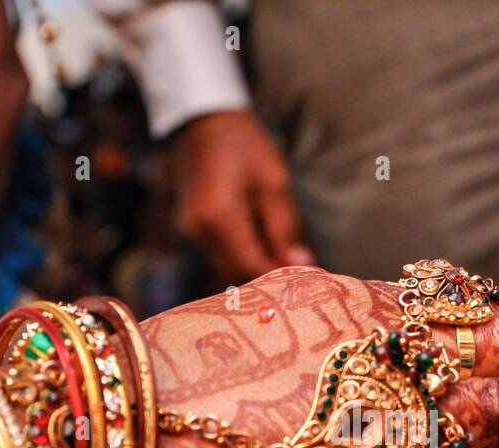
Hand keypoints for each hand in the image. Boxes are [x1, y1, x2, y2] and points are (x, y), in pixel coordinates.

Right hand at [173, 110, 312, 280]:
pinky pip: (221, 251)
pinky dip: (243, 251)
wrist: (203, 119)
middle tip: (299, 264)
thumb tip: (300, 264)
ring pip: (229, 264)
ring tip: (283, 247)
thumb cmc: (243, 144)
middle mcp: (199, 230)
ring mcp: (191, 230)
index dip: (281, 276)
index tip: (307, 277)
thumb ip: (285, 229)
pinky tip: (262, 235)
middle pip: (238, 272)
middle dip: (269, 273)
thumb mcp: (273, 183)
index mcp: (219, 218)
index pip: (253, 266)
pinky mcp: (192, 226)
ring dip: (256, 263)